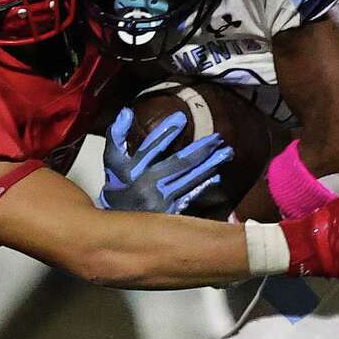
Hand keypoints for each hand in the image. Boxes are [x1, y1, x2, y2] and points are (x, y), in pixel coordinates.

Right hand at [99, 106, 233, 214]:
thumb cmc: (116, 191)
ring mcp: (158, 202)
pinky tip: (216, 176)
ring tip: (226, 153)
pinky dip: (202, 186)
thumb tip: (126, 111)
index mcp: (128, 171)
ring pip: (188, 179)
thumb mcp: (111, 163)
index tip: (182, 118)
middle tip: (218, 137)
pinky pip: (189, 197)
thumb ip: (116, 137)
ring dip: (209, 165)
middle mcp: (144, 186)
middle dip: (200, 149)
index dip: (165, 132)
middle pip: (177, 163)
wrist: (116, 227)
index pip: (150, 148)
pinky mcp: (168, 215)